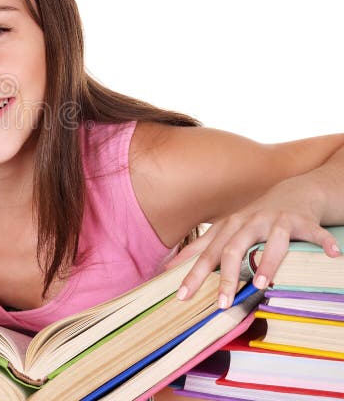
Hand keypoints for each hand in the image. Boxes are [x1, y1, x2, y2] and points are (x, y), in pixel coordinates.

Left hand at [165, 178, 340, 308]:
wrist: (293, 191)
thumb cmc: (254, 218)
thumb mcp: (225, 231)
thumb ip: (200, 250)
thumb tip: (166, 269)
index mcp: (229, 227)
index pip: (207, 253)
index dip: (193, 274)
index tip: (181, 296)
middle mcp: (249, 222)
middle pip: (233, 249)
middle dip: (226, 276)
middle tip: (222, 303)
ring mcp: (276, 220)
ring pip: (271, 241)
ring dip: (267, 262)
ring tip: (262, 284)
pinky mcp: (302, 221)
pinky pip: (314, 233)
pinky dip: (324, 243)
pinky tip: (333, 255)